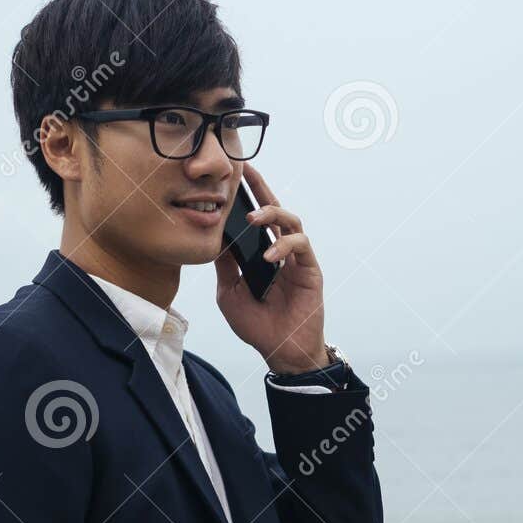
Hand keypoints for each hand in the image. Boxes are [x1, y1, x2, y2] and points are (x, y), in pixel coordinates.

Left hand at [214, 163, 329, 374]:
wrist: (279, 351)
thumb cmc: (257, 325)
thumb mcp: (230, 292)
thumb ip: (225, 265)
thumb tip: (213, 238)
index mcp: (261, 253)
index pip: (255, 219)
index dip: (247, 197)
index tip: (233, 175)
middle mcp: (280, 250)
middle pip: (275, 209)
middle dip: (262, 188)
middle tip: (247, 171)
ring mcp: (296, 258)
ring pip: (291, 220)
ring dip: (273, 214)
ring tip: (254, 219)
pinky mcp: (309, 269)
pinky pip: (301, 245)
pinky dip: (284, 246)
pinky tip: (269, 257)